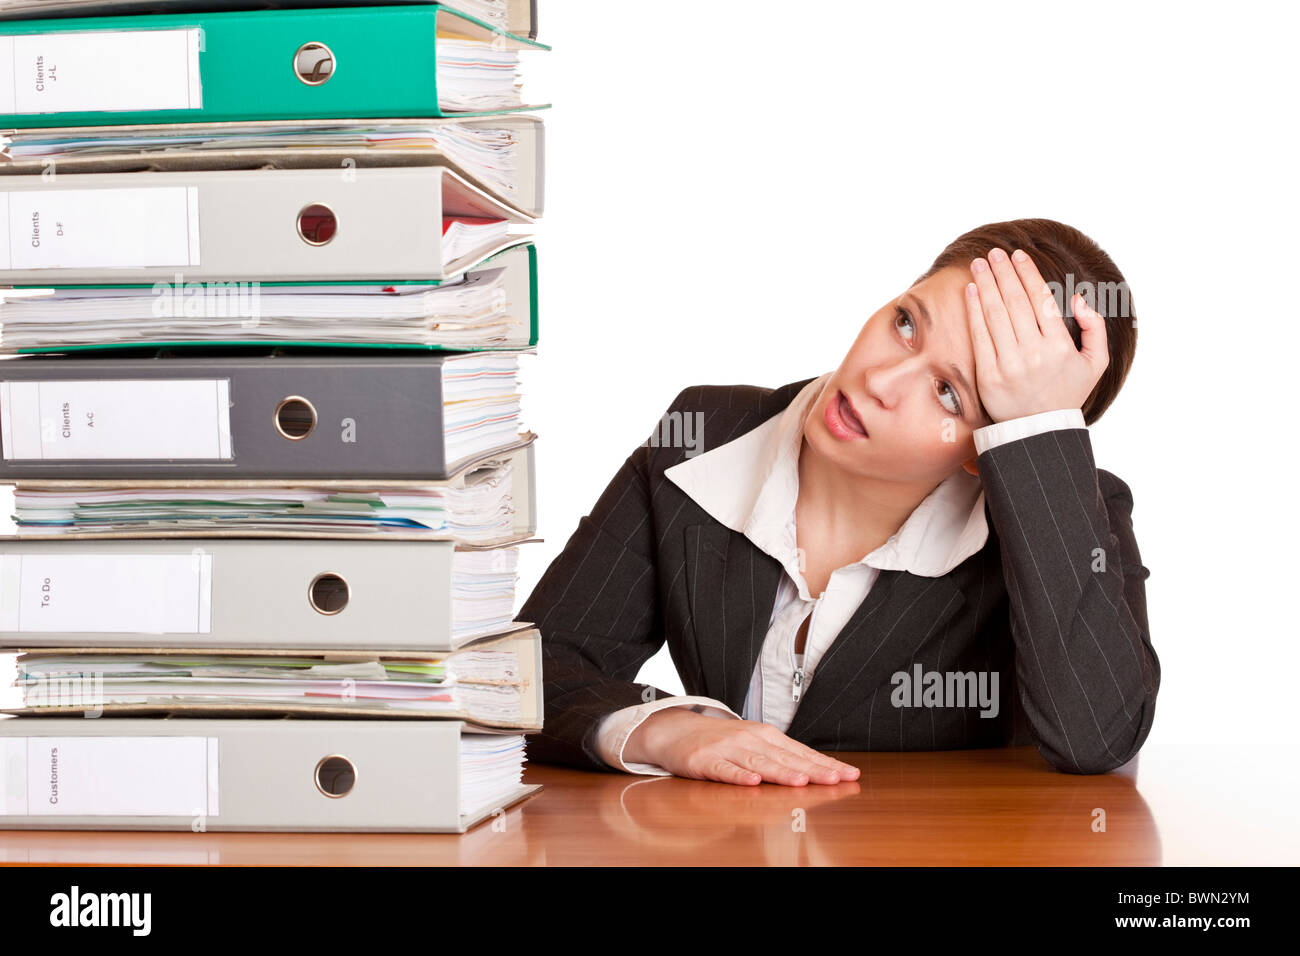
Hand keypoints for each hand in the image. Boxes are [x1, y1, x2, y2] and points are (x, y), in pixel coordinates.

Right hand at [624, 707, 860, 785]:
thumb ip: (781, 756)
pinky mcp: (705, 761)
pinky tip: (753, 782)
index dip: (826, 764)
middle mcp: (750, 739)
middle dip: (813, 770)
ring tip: (802, 781)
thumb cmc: (719, 740)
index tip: (849, 774)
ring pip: (759, 763)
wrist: (675, 730)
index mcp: (766, 736)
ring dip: (781, 772)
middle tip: (837, 780)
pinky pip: (724, 770)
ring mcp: (727, 749)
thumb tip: (817, 770)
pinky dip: (739, 776)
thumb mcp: (753, 743)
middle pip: (786, 758)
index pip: (801, 752)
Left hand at [965, 247, 1108, 422]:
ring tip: (979, 264)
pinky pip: (979, 336)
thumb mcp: (1096, 363)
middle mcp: (1034, 353)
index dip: (1027, 274)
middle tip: (994, 252)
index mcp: (1060, 346)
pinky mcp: (988, 376)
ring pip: (995, 314)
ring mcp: (1009, 365)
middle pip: (1015, 302)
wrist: (1039, 432)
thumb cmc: (1067, 393)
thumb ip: (1095, 328)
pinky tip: (971, 291)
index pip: (1040, 300)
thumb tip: (1078, 298)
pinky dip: (974, 310)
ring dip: (986, 284)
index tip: (1018, 256)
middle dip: (1003, 272)